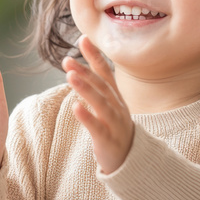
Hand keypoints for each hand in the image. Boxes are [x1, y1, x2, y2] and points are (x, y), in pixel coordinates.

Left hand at [62, 35, 133, 173]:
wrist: (131, 160)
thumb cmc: (114, 128)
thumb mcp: (108, 106)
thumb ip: (96, 86)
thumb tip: (78, 65)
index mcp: (115, 97)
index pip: (105, 73)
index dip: (95, 56)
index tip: (83, 39)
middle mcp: (117, 107)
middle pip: (101, 86)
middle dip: (85, 72)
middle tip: (67, 60)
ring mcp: (114, 123)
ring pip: (100, 104)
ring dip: (85, 89)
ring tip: (70, 76)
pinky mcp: (108, 141)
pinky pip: (97, 128)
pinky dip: (87, 117)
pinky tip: (75, 107)